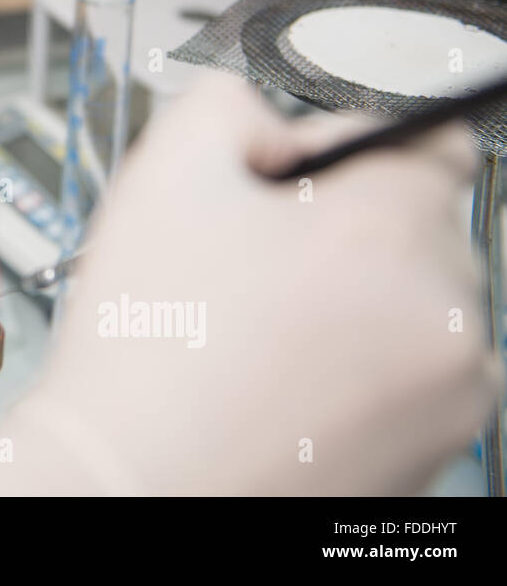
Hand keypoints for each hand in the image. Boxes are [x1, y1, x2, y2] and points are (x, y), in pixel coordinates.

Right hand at [0, 75, 502, 494]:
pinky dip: (351, 368)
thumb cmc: (147, 350)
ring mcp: (450, 394)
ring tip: (248, 331)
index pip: (429, 139)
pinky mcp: (433, 453)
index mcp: (393, 227)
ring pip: (408, 303)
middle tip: (242, 262)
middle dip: (335, 226)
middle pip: (412, 224)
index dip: (339, 147)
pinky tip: (270, 379)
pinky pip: (404, 376)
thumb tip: (270, 123)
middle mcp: (448, 312)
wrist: (136, 486)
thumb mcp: (163, 171)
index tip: (285, 182)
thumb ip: (229, 101)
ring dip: (347, 299)